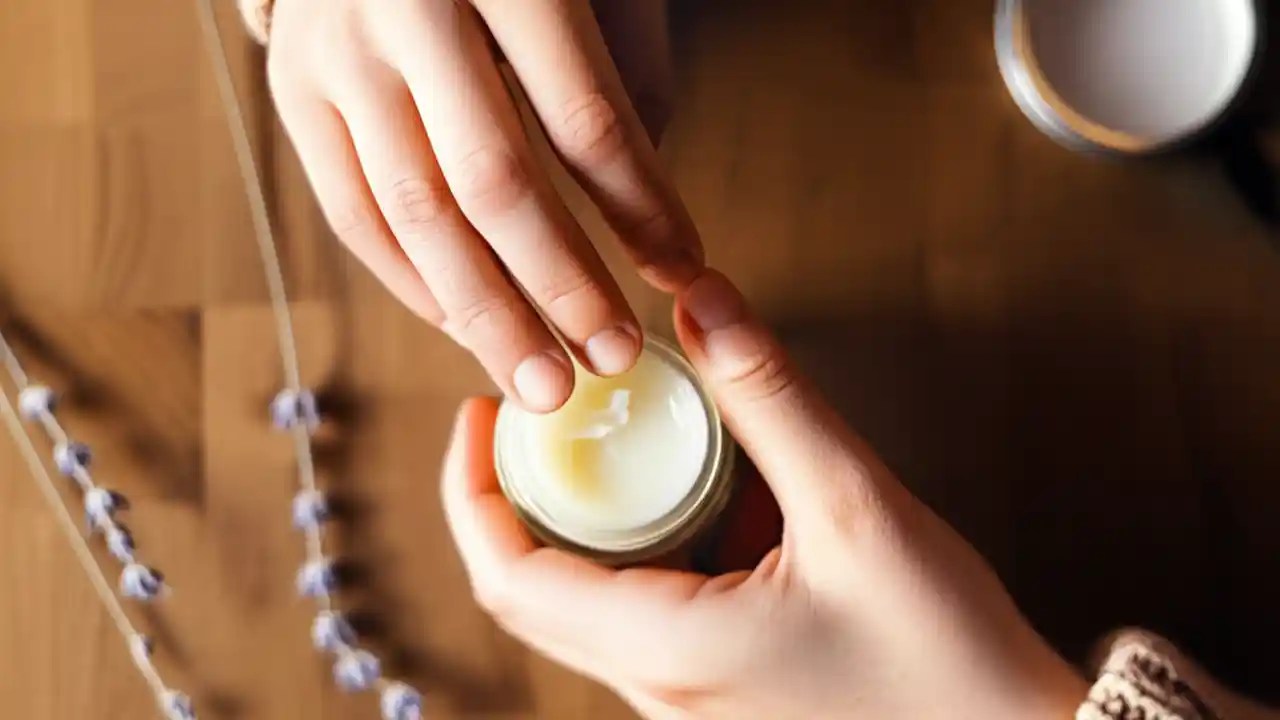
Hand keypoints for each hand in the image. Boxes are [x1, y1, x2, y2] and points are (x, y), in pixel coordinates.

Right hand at [268, 0, 698, 411]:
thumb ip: (618, 87)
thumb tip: (639, 227)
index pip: (586, 119)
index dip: (640, 209)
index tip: (683, 273)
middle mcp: (404, 3)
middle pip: (490, 181)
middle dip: (561, 286)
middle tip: (613, 357)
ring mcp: (334, 49)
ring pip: (412, 213)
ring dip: (486, 315)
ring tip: (544, 381)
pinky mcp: (293, 90)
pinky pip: (355, 214)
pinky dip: (417, 285)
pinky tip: (472, 330)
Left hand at [442, 270, 1086, 718]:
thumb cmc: (946, 655)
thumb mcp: (857, 508)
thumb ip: (771, 397)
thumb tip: (699, 296)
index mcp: (669, 651)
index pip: (510, 577)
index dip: (471, 489)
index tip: (481, 410)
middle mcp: (659, 687)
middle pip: (537, 584)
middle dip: (530, 487)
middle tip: (556, 405)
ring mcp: (687, 697)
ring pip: (593, 597)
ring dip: (598, 511)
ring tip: (637, 431)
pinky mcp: (722, 688)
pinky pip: (649, 608)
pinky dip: (654, 540)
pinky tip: (714, 490)